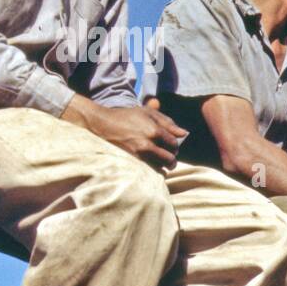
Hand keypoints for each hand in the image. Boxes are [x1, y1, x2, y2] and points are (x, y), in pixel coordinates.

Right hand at [65, 98, 186, 167]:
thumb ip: (167, 122)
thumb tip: (184, 134)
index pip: (174, 144)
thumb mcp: (147, 113)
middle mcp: (148, 145)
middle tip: (168, 157)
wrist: (102, 124)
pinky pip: (149, 172)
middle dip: (171, 159)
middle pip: (170, 159)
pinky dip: (153, 171)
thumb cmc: (126, 116)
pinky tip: (150, 165)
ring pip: (160, 168)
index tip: (170, 146)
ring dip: (163, 166)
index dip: (175, 146)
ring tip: (159, 162)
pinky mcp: (131, 163)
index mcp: (154, 131)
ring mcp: (138, 156)